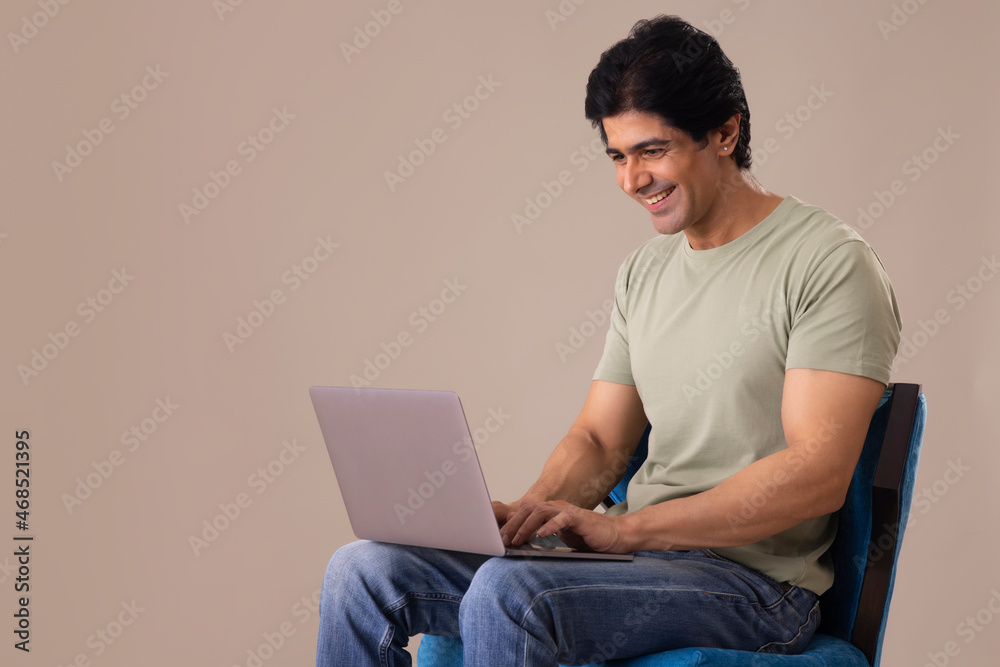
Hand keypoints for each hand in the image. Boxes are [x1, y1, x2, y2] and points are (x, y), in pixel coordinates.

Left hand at [493, 498, 631, 553]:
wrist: (617, 536)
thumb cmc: (590, 538)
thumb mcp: (563, 537)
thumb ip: (547, 536)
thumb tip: (524, 544)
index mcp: (552, 511)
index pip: (526, 512)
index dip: (511, 523)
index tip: (499, 538)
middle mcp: (558, 507)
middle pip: (529, 509)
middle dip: (513, 524)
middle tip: (503, 540)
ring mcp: (568, 511)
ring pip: (541, 512)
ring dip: (527, 526)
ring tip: (517, 539)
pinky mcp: (580, 518)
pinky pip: (562, 518)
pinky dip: (550, 526)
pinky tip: (542, 535)